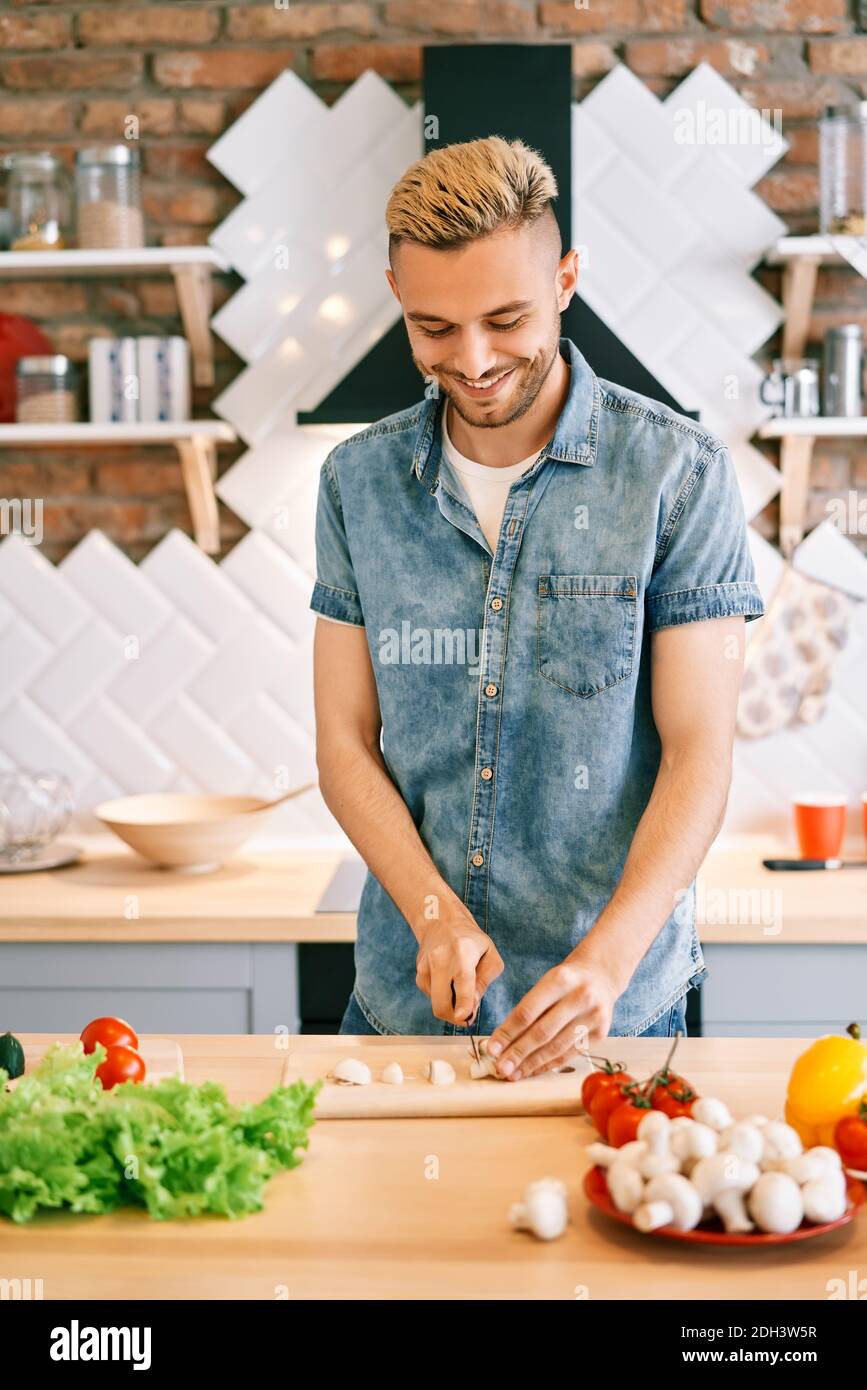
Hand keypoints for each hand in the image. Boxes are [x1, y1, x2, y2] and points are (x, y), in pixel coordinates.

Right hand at [415, 911, 503, 1025]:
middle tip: (468, 1017)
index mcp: (463, 951)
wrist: (441, 922)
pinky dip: (443, 997)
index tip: (463, 1017)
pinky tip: (450, 982)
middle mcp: (440, 959)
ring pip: (436, 1003)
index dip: (463, 1002)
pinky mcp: (419, 974)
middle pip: (441, 1002)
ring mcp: (425, 967)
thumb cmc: (471, 940)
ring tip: (461, 991)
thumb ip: (485, 981)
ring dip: (451, 1007)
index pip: (462, 980)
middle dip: (455, 1018)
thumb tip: (472, 1006)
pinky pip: (432, 997)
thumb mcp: (490, 955)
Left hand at [486, 955, 620, 1079]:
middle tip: (500, 1067)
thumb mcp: (545, 984)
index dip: (507, 1033)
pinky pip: (569, 1054)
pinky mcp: (600, 1034)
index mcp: (560, 979)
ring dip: (531, 1063)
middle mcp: (580, 997)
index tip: (491, 1048)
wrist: (600, 978)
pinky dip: (548, 1064)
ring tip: (513, 1073)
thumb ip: (526, 1010)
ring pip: (556, 1047)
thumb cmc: (565, 982)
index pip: (528, 1012)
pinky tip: (532, 1070)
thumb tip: (501, 1041)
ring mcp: (593, 1017)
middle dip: (518, 1053)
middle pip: (542, 1032)